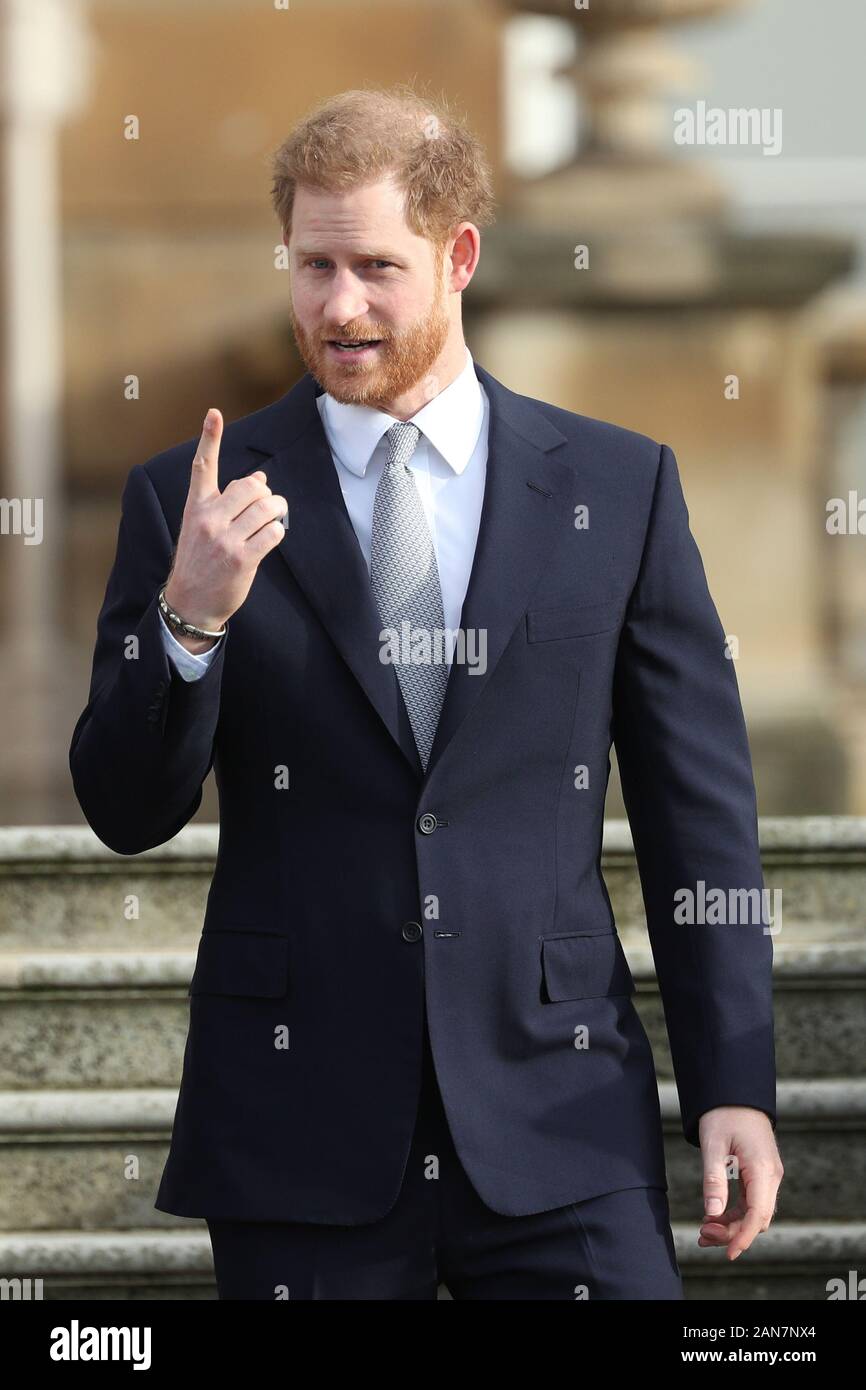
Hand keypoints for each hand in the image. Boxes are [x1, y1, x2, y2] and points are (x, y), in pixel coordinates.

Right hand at [163, 408, 287, 631]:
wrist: (190, 602)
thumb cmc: (201, 561)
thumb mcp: (203, 527)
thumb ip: (227, 502)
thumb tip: (260, 478)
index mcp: (196, 507)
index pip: (203, 467)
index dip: (210, 438)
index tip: (214, 413)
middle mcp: (208, 519)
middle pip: (251, 486)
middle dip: (266, 494)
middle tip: (267, 506)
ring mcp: (225, 539)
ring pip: (266, 508)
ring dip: (277, 511)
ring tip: (273, 519)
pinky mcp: (242, 558)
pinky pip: (273, 533)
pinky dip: (277, 532)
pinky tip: (270, 538)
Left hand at [697, 1106, 782, 1260]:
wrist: (735, 1094)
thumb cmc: (723, 1114)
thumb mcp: (713, 1144)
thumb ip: (713, 1180)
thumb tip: (712, 1214)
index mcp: (762, 1169)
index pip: (757, 1215)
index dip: (743, 1237)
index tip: (728, 1254)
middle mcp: (771, 1176)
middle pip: (756, 1218)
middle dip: (731, 1233)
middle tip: (702, 1236)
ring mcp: (768, 1175)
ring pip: (754, 1213)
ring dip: (731, 1225)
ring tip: (704, 1230)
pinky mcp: (761, 1174)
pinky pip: (751, 1202)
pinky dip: (734, 1213)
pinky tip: (713, 1216)